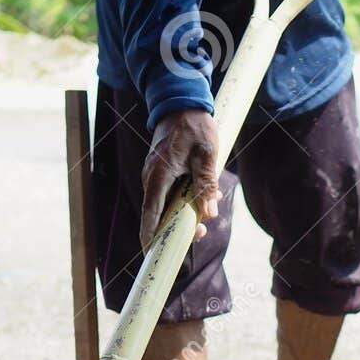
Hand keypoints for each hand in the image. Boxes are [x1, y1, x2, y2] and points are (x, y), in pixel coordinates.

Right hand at [140, 109, 219, 248]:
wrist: (182, 104)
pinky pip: (169, 197)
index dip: (150, 237)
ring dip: (183, 216)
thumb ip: (206, 183)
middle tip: (201, 231)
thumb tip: (209, 212)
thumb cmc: (194, 126)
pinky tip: (201, 201)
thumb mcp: (206, 153)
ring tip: (205, 215)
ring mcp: (155, 178)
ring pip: (165, 207)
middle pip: (158, 216)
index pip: (150, 215)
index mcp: (158, 176)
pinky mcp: (162, 176)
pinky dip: (182, 204)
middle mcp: (152, 180)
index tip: (152, 255)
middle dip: (176, 230)